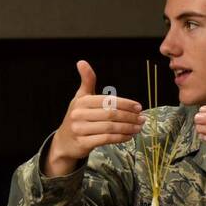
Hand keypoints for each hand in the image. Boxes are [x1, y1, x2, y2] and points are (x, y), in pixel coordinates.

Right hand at [44, 60, 144, 175]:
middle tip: (142, 118)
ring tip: (138, 127)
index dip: (125, 104)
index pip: (107, 101)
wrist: (64, 142)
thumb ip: (86, 81)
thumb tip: (82, 62)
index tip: (138, 107)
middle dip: (129, 116)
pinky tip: (129, 136)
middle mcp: (79, 115)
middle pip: (110, 114)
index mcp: (81, 102)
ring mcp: (80, 130)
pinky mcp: (83, 143)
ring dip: (128, 128)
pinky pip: (106, 140)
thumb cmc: (77, 117)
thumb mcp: (80, 98)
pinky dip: (120, 138)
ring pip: (110, 128)